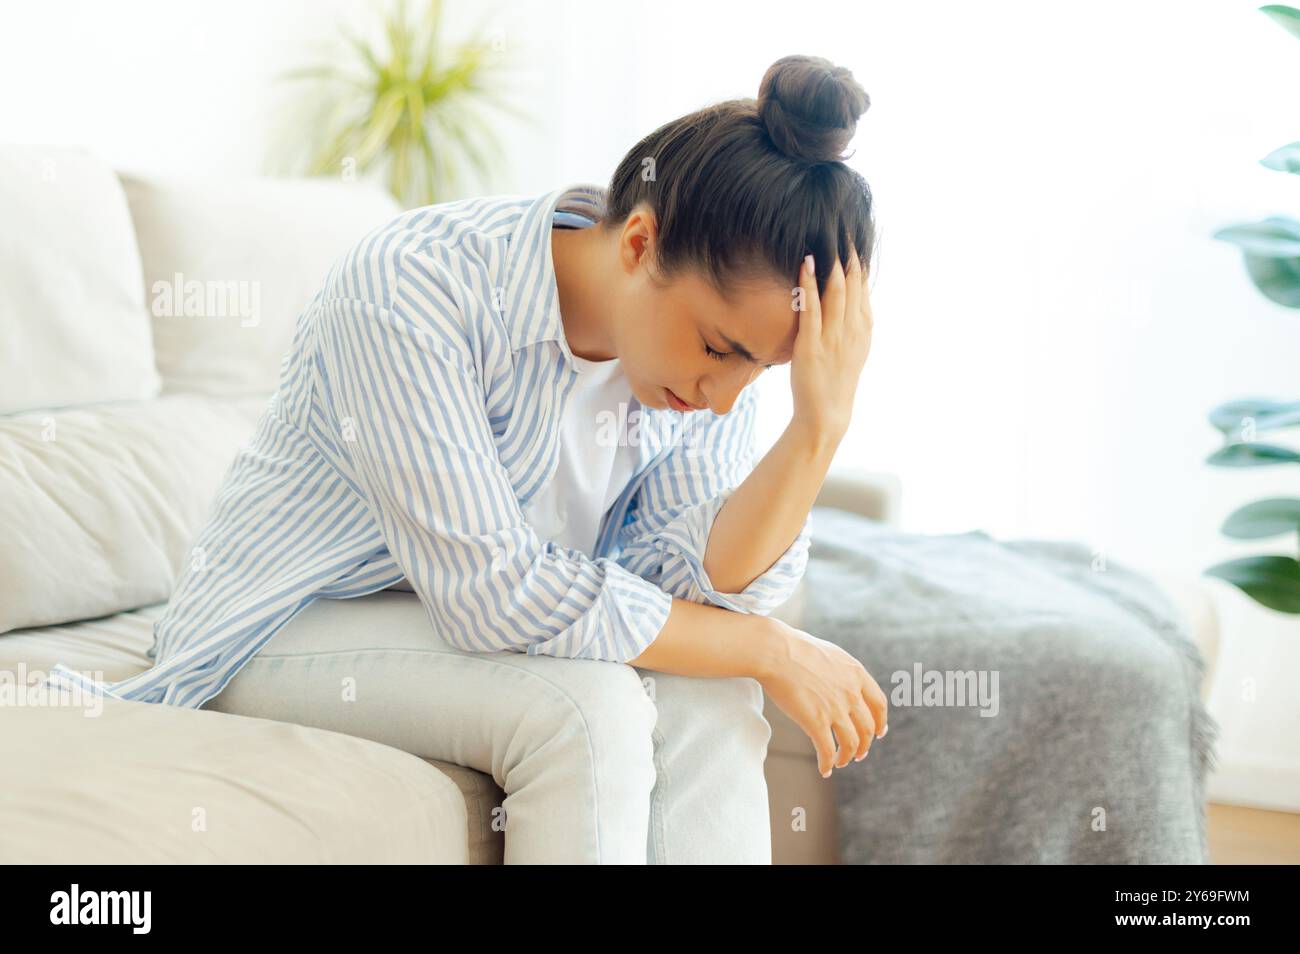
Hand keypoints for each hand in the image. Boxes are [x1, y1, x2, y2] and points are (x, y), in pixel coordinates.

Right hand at [756, 617, 887, 777]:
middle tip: (858, 754)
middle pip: (867, 728)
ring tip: (840, 762)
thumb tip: (841, 681)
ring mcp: (835, 708)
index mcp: (856, 674)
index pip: (879, 704)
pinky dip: (828, 763)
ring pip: (851, 743)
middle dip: (864, 745)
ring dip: (846, 757)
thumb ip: (841, 671)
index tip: (879, 733)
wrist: (776, 651)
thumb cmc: (794, 648)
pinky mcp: (816, 721)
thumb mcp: (830, 654)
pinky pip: (827, 750)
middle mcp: (851, 693)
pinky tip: (824, 769)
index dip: (881, 722)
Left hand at [789, 247, 873, 440]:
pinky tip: (804, 265)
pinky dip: (809, 285)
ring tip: (826, 238)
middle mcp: (852, 330)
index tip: (853, 235)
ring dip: (831, 263)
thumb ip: (855, 321)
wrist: (826, 414)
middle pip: (854, 283)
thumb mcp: (854, 348)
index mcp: (863, 328)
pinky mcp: (812, 346)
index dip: (860, 259)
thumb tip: (852, 293)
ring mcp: (833, 338)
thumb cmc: (836, 379)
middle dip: (848, 253)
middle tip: (842, 226)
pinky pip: (811, 310)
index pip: (865, 286)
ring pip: (837, 292)